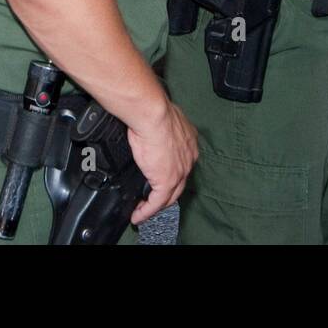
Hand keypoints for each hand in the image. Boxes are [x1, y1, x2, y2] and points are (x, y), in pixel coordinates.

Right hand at [126, 99, 197, 223]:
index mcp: (189, 142)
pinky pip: (156, 202)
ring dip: (156, 205)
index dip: (171, 173)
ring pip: (170, 196)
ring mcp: (180, 172)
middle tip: (152, 199)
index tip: (158, 175)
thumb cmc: (154, 112)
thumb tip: (151, 129)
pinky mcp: (167, 182)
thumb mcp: (162, 120)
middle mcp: (189, 158)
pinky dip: (146, 211)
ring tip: (144, 210)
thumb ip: (161, 129)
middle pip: (179, 183)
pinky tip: (138, 215)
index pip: (182, 164)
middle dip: (166, 193)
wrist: (152, 115)